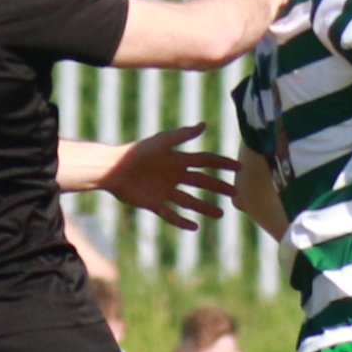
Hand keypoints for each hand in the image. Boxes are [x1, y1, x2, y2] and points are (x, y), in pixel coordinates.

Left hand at [106, 125, 238, 230]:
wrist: (113, 169)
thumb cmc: (136, 152)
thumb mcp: (161, 142)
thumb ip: (182, 135)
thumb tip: (204, 125)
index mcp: (177, 159)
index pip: (205, 161)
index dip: (222, 163)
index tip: (238, 167)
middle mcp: (174, 175)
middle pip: (202, 182)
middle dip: (218, 187)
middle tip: (235, 193)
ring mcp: (165, 190)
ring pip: (190, 200)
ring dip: (205, 207)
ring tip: (220, 214)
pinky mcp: (154, 203)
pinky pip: (171, 214)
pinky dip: (182, 221)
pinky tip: (194, 227)